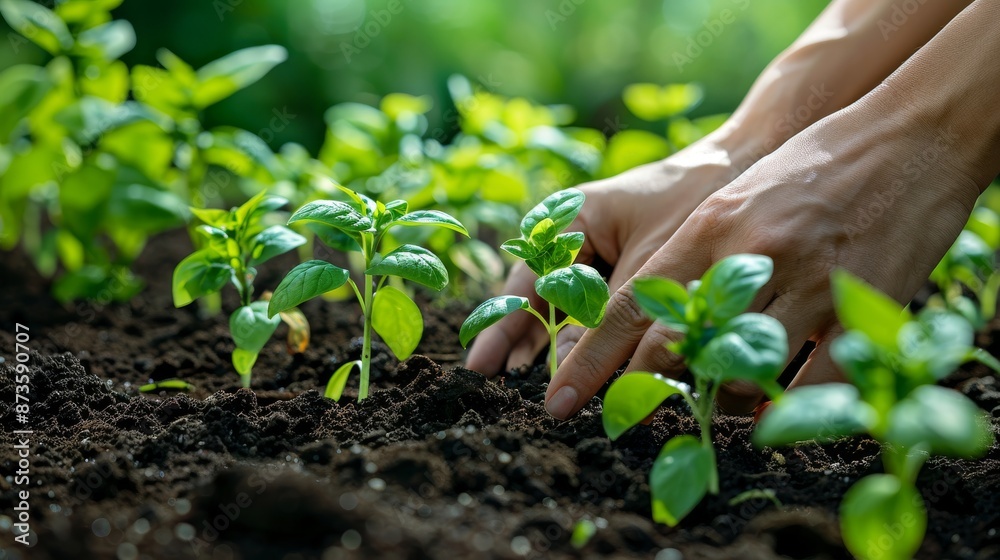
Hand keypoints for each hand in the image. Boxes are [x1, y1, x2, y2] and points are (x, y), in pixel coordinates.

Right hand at [465, 135, 744, 375]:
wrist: (742, 166)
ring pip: (563, 307)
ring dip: (546, 343)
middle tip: (491, 383)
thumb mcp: (650, 266)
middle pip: (536, 298)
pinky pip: (594, 309)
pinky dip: (584, 335)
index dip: (504, 328)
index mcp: (570, 220)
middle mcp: (574, 236)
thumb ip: (610, 318)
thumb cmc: (695, 202)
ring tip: (517, 382)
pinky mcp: (623, 269)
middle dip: (517, 340)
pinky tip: (570, 365)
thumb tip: (570, 369)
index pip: (526, 284)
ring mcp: (598, 252)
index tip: (482, 366)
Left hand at [545, 96, 983, 418]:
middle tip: (636, 410)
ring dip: (719, 397)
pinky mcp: (859, 307)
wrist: (909, 135)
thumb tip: (656, 329)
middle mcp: (750, 254)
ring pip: (737, 372)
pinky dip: (784, 411)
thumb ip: (696, 259)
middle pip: (674, 348)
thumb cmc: (809, 170)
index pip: (628, 307)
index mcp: (709, 226)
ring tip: (717, 396)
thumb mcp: (736, 203)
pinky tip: (772, 414)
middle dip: (647, 388)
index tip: (558, 402)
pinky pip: (810, 385)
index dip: (589, 362)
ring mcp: (807, 280)